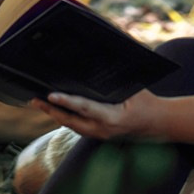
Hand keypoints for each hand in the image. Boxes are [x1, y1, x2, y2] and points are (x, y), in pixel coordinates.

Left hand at [34, 88, 166, 141]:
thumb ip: (116, 77)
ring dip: (55, 114)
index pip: (83, 108)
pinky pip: (78, 127)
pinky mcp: (100, 136)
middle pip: (70, 121)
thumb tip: (102, 57)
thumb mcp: (134, 87)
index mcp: (112, 118)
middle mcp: (103, 130)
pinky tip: (56, 109)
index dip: (65, 101)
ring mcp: (101, 136)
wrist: (159, 124)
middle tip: (34, 99)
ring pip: (72, 126)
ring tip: (39, 102)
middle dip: (51, 109)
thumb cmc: (147, 102)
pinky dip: (66, 118)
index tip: (49, 95)